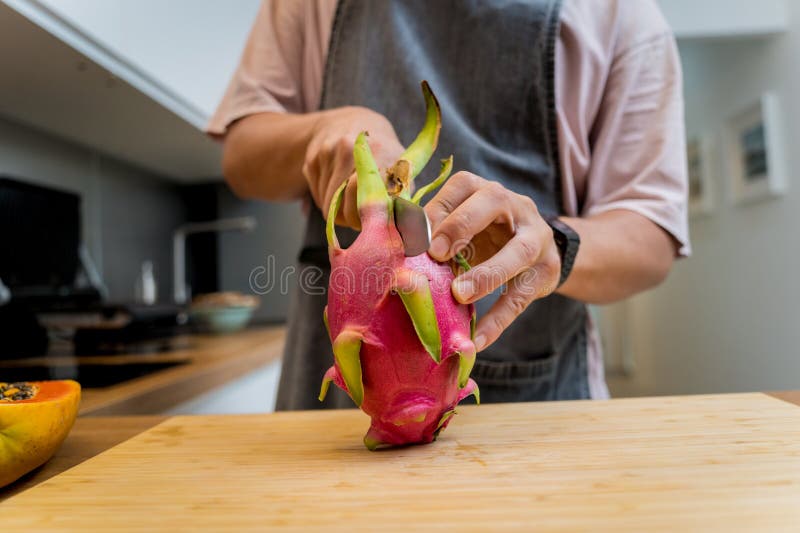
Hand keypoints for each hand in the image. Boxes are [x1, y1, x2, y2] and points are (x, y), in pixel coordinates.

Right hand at [304, 107, 404, 228]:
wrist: (350, 120)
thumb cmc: (382, 151)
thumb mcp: (400, 165)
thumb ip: (404, 194)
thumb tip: (405, 226)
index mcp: (377, 151)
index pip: (367, 198)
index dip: (369, 217)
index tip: (375, 221)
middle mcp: (348, 149)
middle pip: (343, 209)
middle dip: (352, 219)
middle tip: (363, 215)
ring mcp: (326, 154)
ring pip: (328, 207)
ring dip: (339, 211)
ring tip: (352, 198)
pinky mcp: (311, 161)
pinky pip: (318, 198)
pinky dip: (327, 200)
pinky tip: (338, 186)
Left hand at [424, 172, 561, 350]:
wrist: (540, 252)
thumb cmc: (486, 238)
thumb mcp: (463, 229)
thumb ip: (435, 235)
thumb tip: (392, 253)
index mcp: (486, 191)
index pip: (463, 186)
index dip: (438, 209)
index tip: (416, 236)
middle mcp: (516, 206)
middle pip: (494, 201)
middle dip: (462, 225)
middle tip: (436, 254)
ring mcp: (536, 237)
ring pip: (518, 251)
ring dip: (486, 274)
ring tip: (459, 296)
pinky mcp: (545, 271)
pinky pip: (521, 297)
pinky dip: (498, 321)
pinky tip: (479, 340)